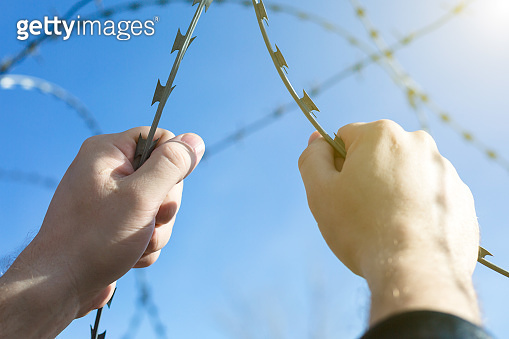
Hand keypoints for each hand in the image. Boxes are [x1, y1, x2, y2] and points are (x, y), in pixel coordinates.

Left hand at [0, 127, 204, 337]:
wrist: (61, 286)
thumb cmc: (96, 238)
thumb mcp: (141, 196)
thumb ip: (171, 165)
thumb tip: (194, 140)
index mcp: (108, 151)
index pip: (160, 138)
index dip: (171, 164)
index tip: (162, 190)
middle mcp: (109, 170)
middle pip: (165, 176)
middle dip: (164, 207)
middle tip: (148, 221)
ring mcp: (112, 199)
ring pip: (160, 206)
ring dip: (157, 230)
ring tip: (134, 244)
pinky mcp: (115, 223)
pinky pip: (148, 226)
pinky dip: (146, 244)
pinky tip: (128, 256)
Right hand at [298, 120, 479, 324]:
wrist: (416, 271)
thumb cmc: (361, 229)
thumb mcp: (321, 192)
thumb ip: (312, 158)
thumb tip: (316, 140)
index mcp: (382, 135)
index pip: (346, 138)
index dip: (336, 165)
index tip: (340, 191)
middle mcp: (419, 143)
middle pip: (378, 154)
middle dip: (367, 175)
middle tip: (361, 210)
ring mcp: (445, 171)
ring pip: (406, 174)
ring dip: (394, 191)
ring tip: (387, 225)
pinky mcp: (461, 197)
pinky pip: (429, 196)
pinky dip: (417, 208)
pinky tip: (409, 233)